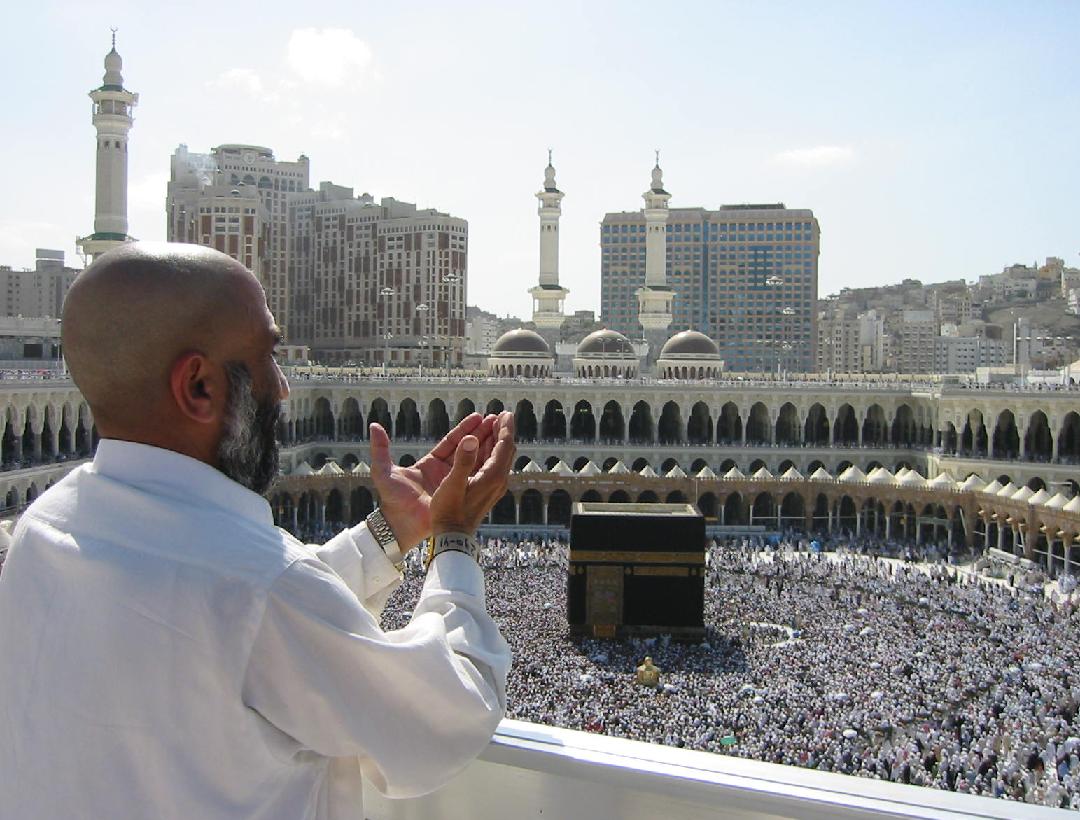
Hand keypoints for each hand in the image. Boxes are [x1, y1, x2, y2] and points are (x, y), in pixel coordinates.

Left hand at [368, 412, 500, 549]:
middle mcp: (444, 473)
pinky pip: (477, 479)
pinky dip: (488, 467)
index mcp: (429, 464)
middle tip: (496, 418)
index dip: (465, 429)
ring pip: (475, 461)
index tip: (479, 416)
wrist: (400, 527)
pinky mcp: (461, 496)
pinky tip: (501, 456)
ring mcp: (454, 484)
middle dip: (482, 433)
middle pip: (466, 448)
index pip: (451, 442)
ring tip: (503, 431)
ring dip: (488, 447)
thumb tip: (374, 425)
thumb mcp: (383, 471)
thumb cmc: (391, 501)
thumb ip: (380, 448)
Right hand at [429, 411, 515, 535]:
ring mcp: (493, 486)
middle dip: (503, 431)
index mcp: (493, 476)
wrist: (452, 537)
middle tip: (500, 416)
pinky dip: (490, 452)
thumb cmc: (448, 512)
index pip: (505, 446)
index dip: (505, 428)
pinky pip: (493, 466)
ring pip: (500, 457)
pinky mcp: (487, 491)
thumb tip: (473, 438)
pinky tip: (482, 447)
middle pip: (505, 450)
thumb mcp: (452, 485)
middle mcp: (498, 480)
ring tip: (492, 425)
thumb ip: (463, 460)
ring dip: (496, 440)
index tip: (505, 413)